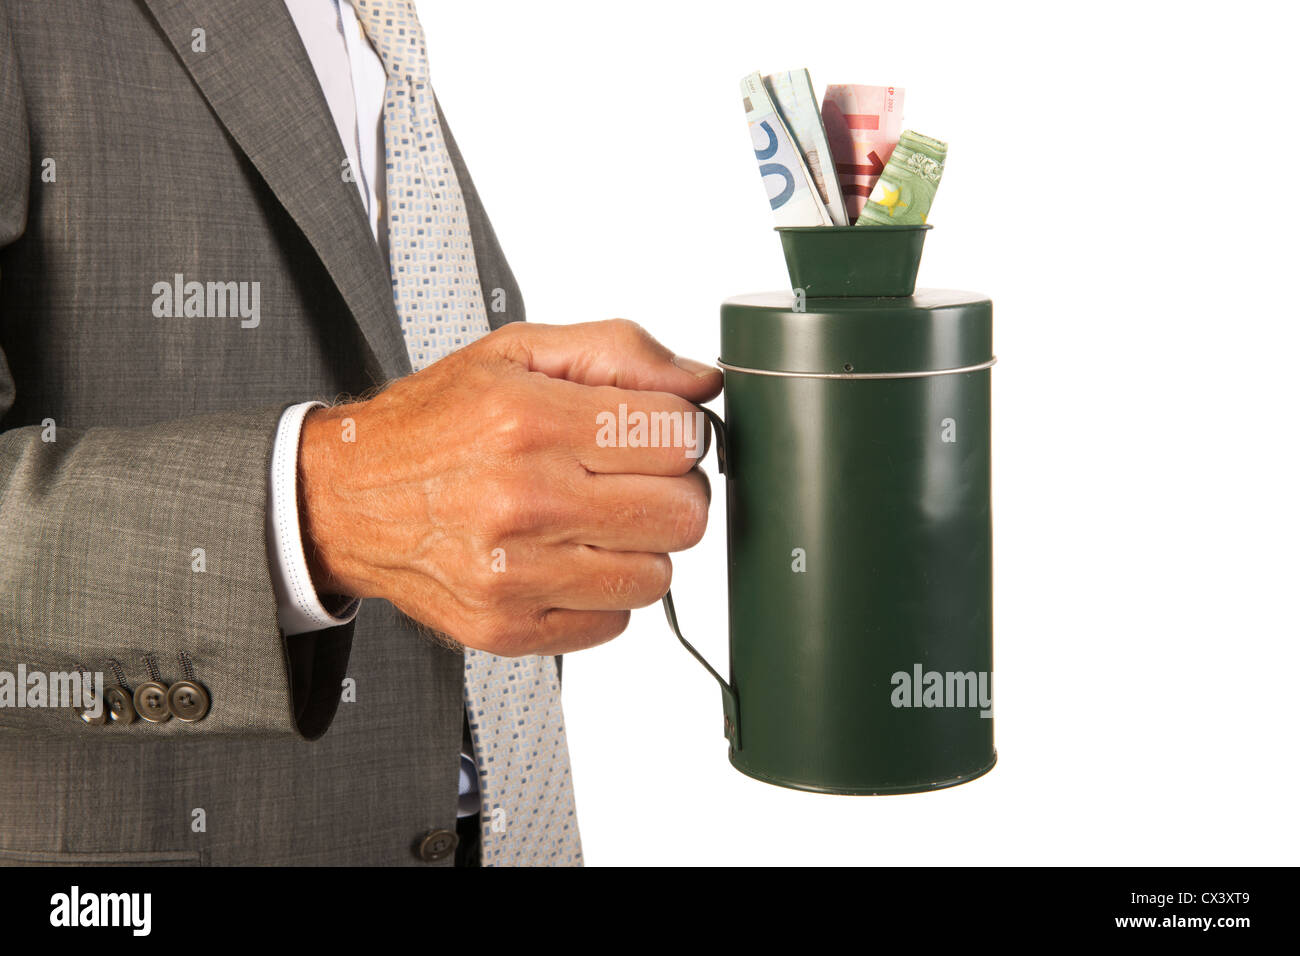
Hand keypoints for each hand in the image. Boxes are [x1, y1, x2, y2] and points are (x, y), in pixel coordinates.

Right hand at [298, 319, 721, 655]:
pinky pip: (615, 622)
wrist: (346, 498)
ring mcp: (514, 575)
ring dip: (639, 546)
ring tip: (594, 519)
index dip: (679, 431)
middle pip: (683, 512)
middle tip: (629, 477)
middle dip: (673, 489)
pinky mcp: (506, 628)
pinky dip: (602, 592)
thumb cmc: (436, 423)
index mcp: (531, 421)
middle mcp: (523, 501)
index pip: (679, 436)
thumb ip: (620, 352)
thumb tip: (703, 381)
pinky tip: (565, 557)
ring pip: (658, 575)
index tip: (652, 433)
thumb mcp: (519, 353)